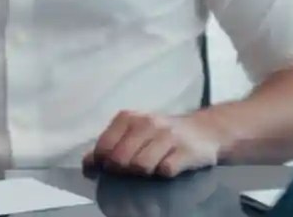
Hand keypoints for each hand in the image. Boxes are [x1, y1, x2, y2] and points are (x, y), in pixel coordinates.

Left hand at [83, 110, 222, 178]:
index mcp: (128, 118)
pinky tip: (167, 167)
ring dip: (143, 174)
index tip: (108, 169)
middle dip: (122, 171)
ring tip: (150, 169)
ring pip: (141, 166)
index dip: (102, 163)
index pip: (104, 147)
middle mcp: (147, 123)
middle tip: (131, 172)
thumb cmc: (160, 134)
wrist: (204, 130)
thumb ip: (109, 146)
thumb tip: (88, 167)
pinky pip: (165, 170)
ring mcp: (168, 136)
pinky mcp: (186, 151)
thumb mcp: (133, 132)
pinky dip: (163, 174)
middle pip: (120, 159)